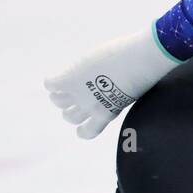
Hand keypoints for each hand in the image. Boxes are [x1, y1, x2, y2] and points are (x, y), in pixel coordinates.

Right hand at [44, 28, 179, 139]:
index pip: (87, 132)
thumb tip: (114, 85)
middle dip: (69, 108)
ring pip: (57, 101)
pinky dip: (50, 81)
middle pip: (69, 117)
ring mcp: (80, 93)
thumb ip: (116, 95)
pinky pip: (51, 84)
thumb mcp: (129, 92)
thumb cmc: (142, 72)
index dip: (82, 129)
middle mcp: (91, 107)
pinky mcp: (71, 78)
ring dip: (58, 93)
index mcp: (106, 114)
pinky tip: (54, 78)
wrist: (140, 60)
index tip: (81, 125)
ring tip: (63, 84)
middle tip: (73, 96)